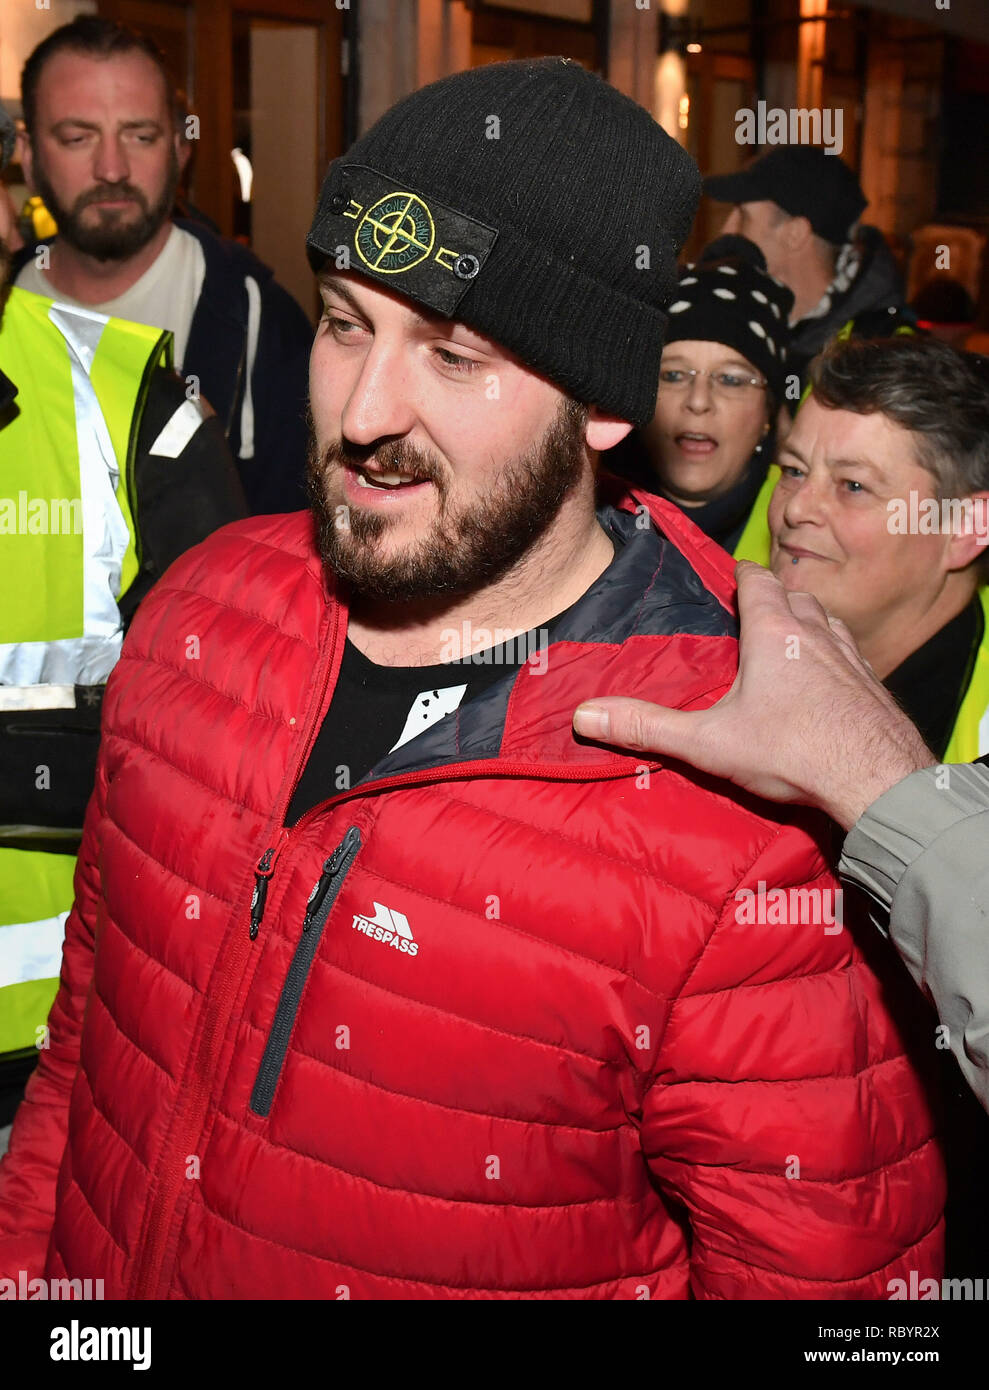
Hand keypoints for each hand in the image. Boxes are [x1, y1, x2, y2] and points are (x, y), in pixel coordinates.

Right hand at [572, 561, 935, 829]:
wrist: (876, 779)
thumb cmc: (793, 752)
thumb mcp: (709, 742)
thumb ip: (648, 726)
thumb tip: (586, 714)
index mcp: (774, 632)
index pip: (758, 581)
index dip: (743, 574)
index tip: (733, 574)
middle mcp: (816, 633)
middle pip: (796, 595)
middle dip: (775, 596)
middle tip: (754, 609)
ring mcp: (851, 658)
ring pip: (828, 621)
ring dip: (808, 621)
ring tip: (789, 638)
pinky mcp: (874, 685)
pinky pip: (852, 655)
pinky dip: (836, 655)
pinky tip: (828, 680)